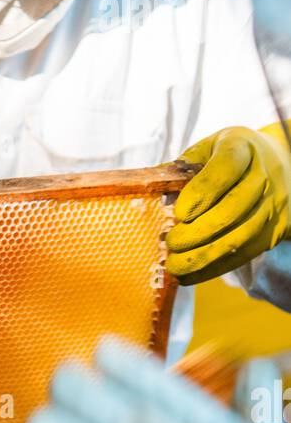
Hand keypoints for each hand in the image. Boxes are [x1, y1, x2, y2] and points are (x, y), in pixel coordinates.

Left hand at [166, 124, 290, 283]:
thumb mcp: (204, 152)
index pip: (226, 167)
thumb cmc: (226, 160)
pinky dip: (213, 269)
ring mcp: (272, 205)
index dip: (202, 192)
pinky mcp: (273, 232)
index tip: (178, 213)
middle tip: (170, 243)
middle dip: (197, 232)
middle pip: (233, 208)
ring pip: (239, 237)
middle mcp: (264, 175)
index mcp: (241, 147)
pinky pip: (243, 256)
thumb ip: (179, 170)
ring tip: (174, 265)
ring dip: (203, 256)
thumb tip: (145, 192)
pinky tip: (188, 275)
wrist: (278, 170)